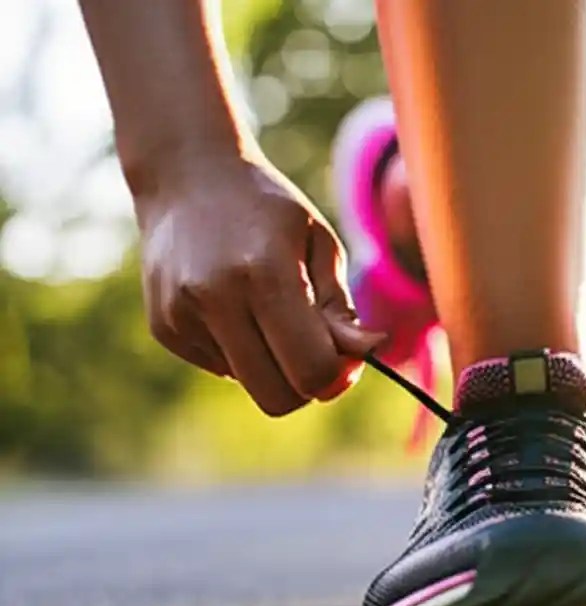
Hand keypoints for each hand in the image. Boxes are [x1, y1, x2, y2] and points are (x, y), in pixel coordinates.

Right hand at [135, 154, 383, 415]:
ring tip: (268, 309)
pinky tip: (235, 304)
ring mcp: (181, 317)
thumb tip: (367, 353)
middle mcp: (215, 299)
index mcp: (265, 274)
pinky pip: (221, 369)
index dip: (338, 375)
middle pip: (278, 397)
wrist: (186, 174)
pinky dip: (241, 351)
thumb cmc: (268, 209)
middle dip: (306, 384)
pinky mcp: (164, 329)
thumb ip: (341, 309)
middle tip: (316, 346)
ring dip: (273, 363)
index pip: (312, 371)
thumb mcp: (320, 245)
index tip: (346, 352)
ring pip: (250, 385)